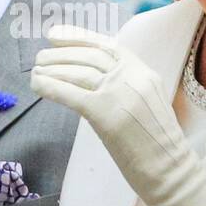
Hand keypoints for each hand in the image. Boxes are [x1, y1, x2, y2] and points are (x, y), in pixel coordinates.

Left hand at [30, 26, 205, 205]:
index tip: (56, 35)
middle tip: (40, 56)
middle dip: (61, 53)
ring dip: (52, 69)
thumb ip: (123, 86)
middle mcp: (132, 77)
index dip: (78, 37)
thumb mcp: (145, 102)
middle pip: (89, 56)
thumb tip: (88, 79)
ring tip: (36, 70)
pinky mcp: (106, 114)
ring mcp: (120, 94)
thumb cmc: (156, 144)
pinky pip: (72, 94)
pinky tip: (37, 85)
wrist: (170, 170)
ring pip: (79, 72)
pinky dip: (50, 87)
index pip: (107, 45)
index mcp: (144, 72)